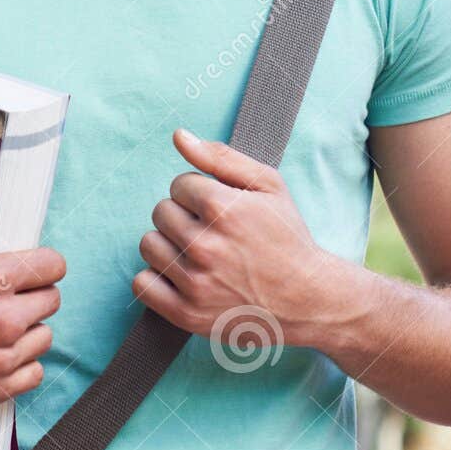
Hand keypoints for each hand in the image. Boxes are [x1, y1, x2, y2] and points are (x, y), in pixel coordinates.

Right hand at [0, 136, 65, 412]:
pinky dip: (21, 364)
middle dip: (32, 294)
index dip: (40, 263)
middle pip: (52, 301)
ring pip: (44, 337)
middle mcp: (4, 319)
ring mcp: (0, 357)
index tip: (24, 267)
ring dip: (27, 330)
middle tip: (3, 295)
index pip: (54, 265)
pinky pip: (34, 374)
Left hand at [132, 129, 333, 348]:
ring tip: (199, 253)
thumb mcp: (268, 185)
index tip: (220, 209)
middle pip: (161, 212)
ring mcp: (194, 282)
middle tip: (213, 232)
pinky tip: (183, 275)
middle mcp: (204, 245)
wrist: (307, 299)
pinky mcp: (186, 313)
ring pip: (149, 244)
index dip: (200, 193)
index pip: (179, 184)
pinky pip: (142, 283)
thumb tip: (179, 136)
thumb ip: (220, 156)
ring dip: (169, 245)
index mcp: (222, 209)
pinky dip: (157, 278)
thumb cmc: (287, 237)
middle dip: (184, 216)